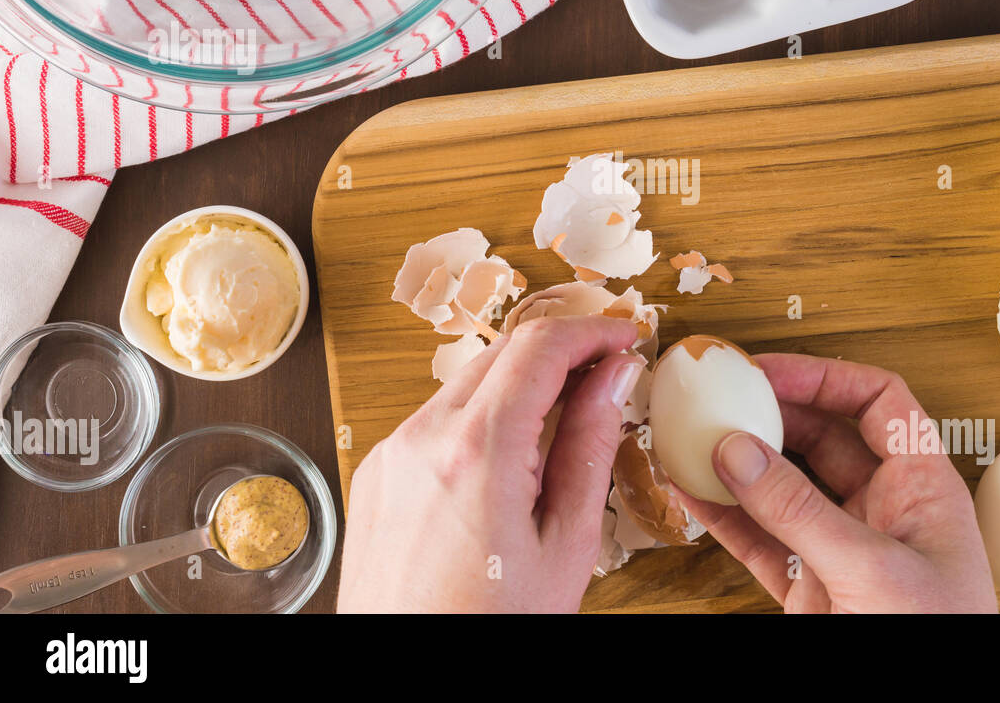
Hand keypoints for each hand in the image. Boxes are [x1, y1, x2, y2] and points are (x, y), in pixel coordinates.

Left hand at [337, 315, 644, 612]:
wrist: (406, 679)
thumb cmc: (490, 627)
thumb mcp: (566, 542)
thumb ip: (590, 446)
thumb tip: (614, 378)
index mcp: (476, 451)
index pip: (540, 346)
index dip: (591, 331)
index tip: (623, 338)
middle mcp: (422, 439)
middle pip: (501, 353)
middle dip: (560, 352)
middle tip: (607, 374)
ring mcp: (391, 454)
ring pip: (468, 383)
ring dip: (520, 385)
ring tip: (564, 422)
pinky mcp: (376, 475)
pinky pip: (436, 420)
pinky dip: (481, 418)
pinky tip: (511, 457)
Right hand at [680, 354, 997, 612]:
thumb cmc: (939, 643)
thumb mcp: (873, 570)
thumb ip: (801, 509)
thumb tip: (741, 451)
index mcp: (922, 489)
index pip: (878, 402)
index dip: (824, 376)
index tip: (767, 371)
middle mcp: (882, 512)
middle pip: (821, 437)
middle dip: (770, 414)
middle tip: (719, 398)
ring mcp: (842, 550)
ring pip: (782, 488)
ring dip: (738, 464)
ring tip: (691, 438)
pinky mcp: (811, 590)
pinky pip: (760, 540)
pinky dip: (725, 517)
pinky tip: (691, 495)